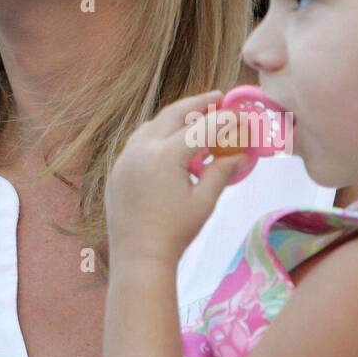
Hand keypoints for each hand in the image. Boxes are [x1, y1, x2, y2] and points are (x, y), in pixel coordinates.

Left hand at [104, 90, 248, 264]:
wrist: (139, 258)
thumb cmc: (175, 233)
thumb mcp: (204, 202)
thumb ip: (222, 172)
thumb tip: (241, 155)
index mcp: (165, 155)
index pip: (201, 127)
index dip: (223, 119)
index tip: (239, 114)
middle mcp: (141, 150)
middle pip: (172, 115)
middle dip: (196, 104)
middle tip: (217, 98)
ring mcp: (125, 160)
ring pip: (151, 126)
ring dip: (173, 118)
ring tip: (192, 118)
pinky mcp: (117, 172)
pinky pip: (136, 144)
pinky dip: (155, 136)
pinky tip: (168, 146)